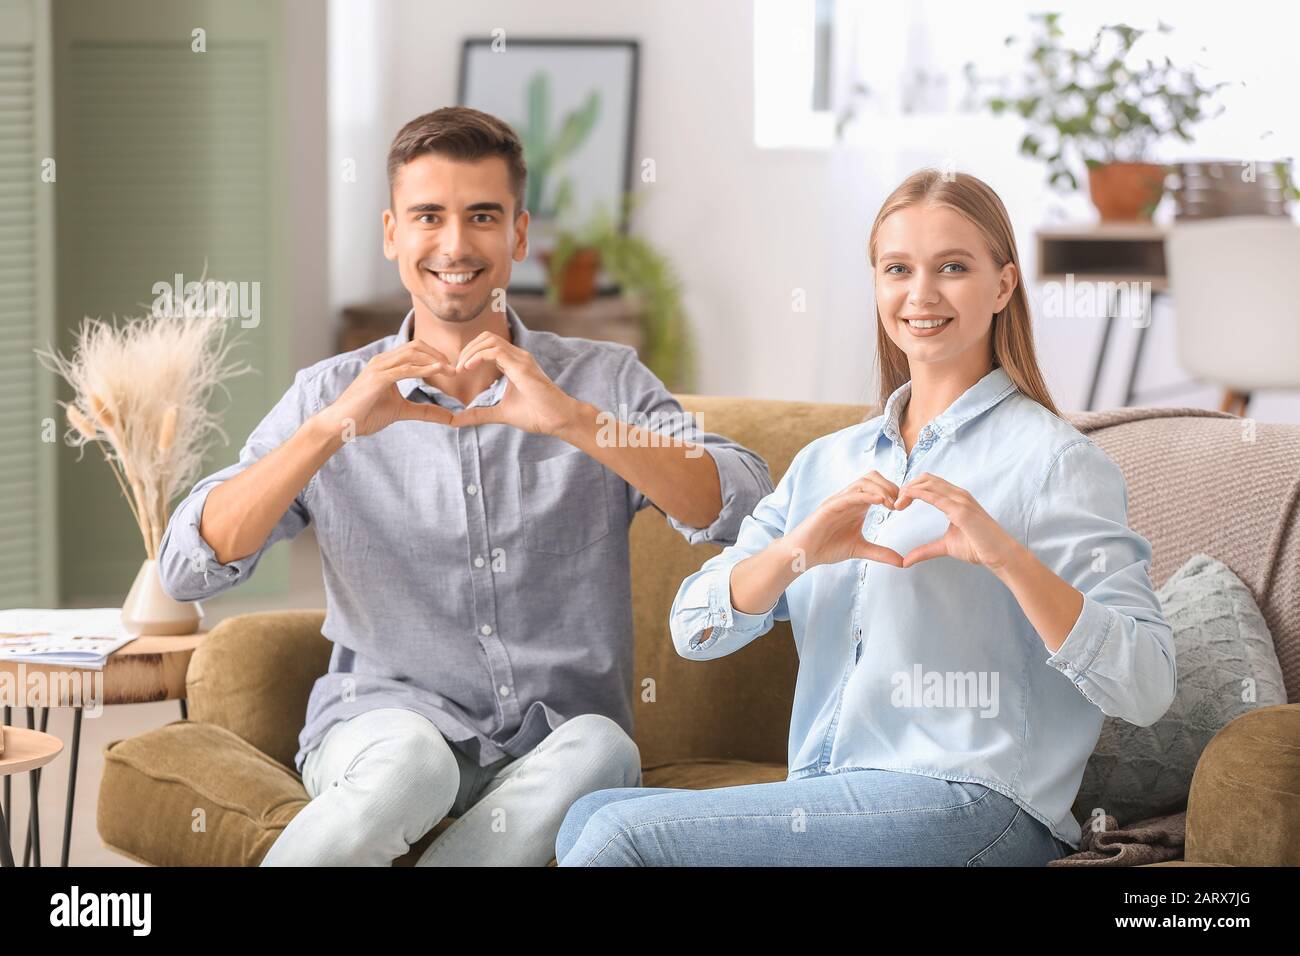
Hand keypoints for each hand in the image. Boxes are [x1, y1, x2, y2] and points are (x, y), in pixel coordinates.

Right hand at [315, 339, 454, 438]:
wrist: (341, 423)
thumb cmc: (366, 414)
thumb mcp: (401, 410)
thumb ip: (424, 410)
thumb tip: (449, 417)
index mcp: (387, 364)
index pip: (416, 350)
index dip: (436, 356)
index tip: (452, 369)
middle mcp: (382, 360)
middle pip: (416, 346)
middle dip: (438, 355)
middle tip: (455, 369)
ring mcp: (379, 367)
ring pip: (412, 353)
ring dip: (435, 360)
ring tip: (451, 370)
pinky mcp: (377, 378)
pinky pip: (404, 368)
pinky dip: (423, 368)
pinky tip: (438, 371)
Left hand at [449, 331, 579, 435]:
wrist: (559, 420)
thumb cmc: (537, 415)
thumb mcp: (500, 414)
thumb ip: (479, 414)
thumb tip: (455, 420)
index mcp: (514, 363)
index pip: (488, 345)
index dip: (470, 354)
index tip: (459, 371)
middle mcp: (518, 356)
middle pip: (487, 337)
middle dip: (468, 349)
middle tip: (457, 368)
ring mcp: (521, 359)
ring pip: (489, 339)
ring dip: (471, 351)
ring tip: (461, 368)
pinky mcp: (521, 366)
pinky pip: (495, 351)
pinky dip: (478, 356)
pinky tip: (469, 368)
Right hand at [785, 471, 904, 569]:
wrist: (803, 554)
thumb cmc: (827, 547)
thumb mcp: (860, 549)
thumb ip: (880, 553)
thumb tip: (902, 562)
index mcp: (857, 504)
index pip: (878, 486)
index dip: (894, 492)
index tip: (904, 506)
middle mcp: (849, 498)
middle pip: (872, 477)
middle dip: (890, 486)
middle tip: (900, 503)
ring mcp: (839, 500)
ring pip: (863, 482)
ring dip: (881, 489)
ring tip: (892, 504)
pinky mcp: (829, 507)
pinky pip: (849, 495)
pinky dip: (866, 495)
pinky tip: (879, 502)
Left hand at [894, 473, 1022, 572]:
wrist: (1000, 555)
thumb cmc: (979, 548)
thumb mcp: (946, 546)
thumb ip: (926, 550)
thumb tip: (905, 560)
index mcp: (956, 499)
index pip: (930, 483)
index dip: (912, 488)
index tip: (899, 503)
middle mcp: (959, 495)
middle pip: (926, 478)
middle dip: (907, 486)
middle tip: (894, 503)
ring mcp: (961, 500)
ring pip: (928, 483)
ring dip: (908, 489)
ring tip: (897, 503)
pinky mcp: (961, 510)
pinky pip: (934, 496)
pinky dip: (916, 494)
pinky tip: (904, 501)